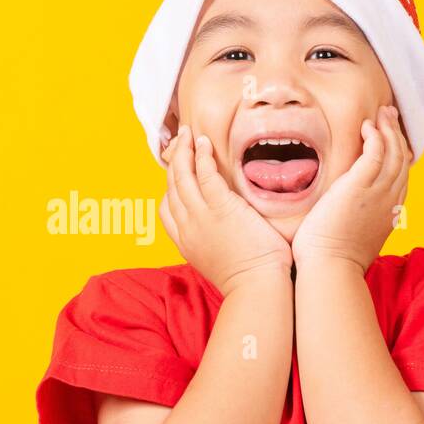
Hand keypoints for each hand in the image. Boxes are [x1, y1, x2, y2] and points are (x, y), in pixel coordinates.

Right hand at [159, 125, 292, 296]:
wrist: (256, 288)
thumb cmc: (249, 280)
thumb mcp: (220, 262)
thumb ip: (215, 243)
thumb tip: (224, 234)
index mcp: (186, 242)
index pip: (166, 210)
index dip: (168, 187)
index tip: (177, 173)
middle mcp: (187, 227)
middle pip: (171, 187)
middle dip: (173, 161)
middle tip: (180, 141)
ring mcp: (201, 217)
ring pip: (182, 176)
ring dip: (183, 151)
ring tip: (188, 134)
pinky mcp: (220, 207)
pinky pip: (203, 174)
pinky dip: (200, 156)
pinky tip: (204, 143)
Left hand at [291, 104, 409, 272]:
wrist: (331, 268)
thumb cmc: (334, 257)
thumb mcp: (356, 234)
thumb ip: (360, 217)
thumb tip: (350, 211)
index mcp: (391, 210)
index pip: (401, 173)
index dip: (398, 151)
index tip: (390, 136)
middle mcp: (391, 199)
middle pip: (402, 157)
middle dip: (397, 133)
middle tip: (388, 115)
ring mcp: (379, 192)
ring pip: (393, 151)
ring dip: (388, 128)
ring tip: (379, 114)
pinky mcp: (361, 186)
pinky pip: (376, 152)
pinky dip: (375, 136)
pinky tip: (367, 126)